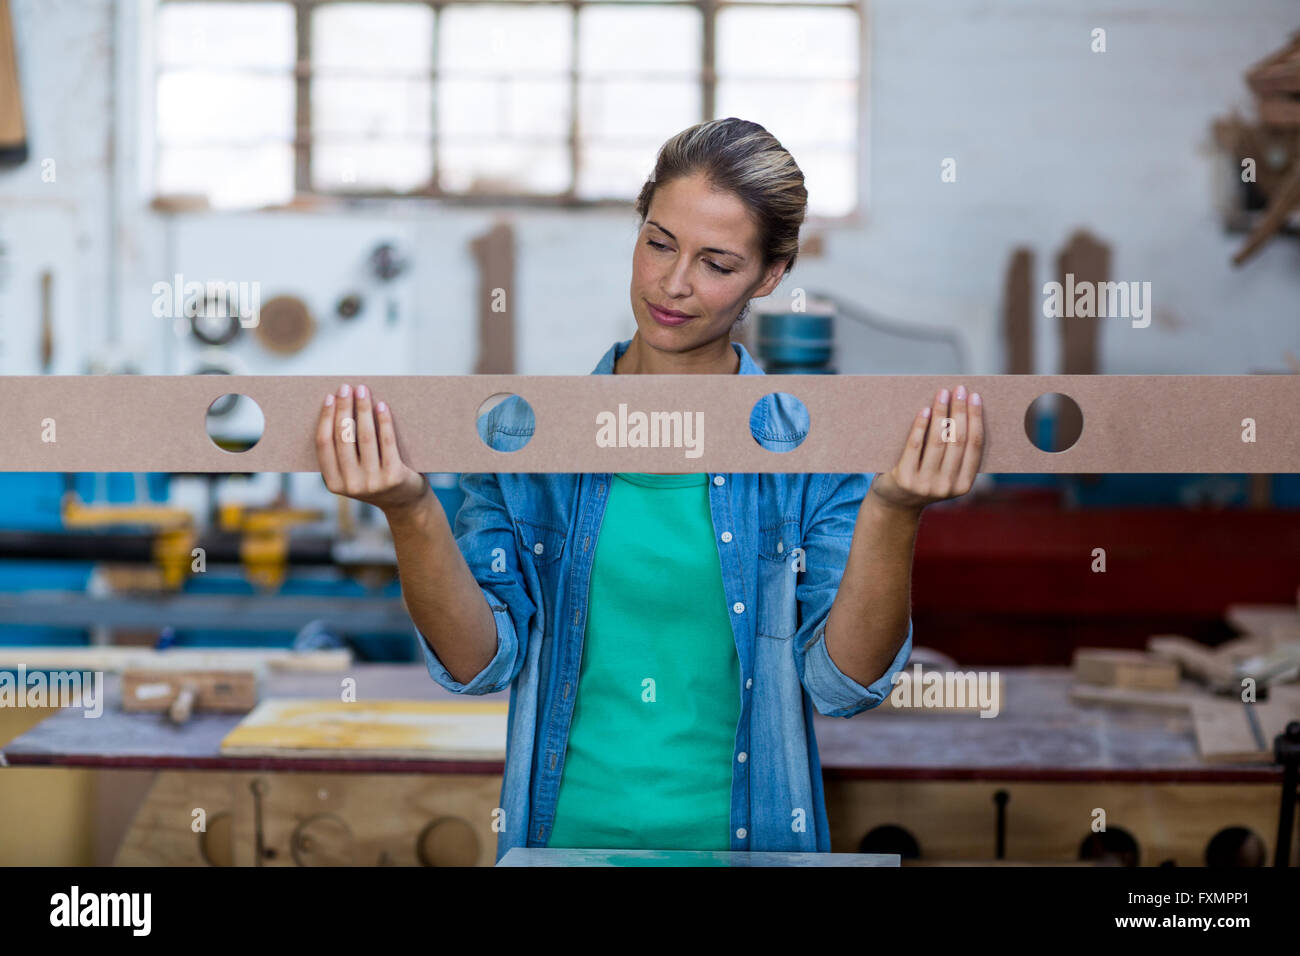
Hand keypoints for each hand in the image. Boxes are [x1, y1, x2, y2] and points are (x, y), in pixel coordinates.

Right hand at [315, 383, 429, 514]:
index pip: (323, 444)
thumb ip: (343, 452)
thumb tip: (336, 408)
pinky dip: (384, 421)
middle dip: (344, 408)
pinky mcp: (394, 476)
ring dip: (363, 409)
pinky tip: (382, 406)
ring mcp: (373, 482)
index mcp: (334, 483)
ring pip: (365, 437)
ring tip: (363, 391)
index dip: (325, 418)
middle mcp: (351, 484)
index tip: (328, 397)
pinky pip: (387, 442)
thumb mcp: (354, 473)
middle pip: (343, 437)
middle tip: (346, 388)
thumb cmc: (377, 479)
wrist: (407, 503)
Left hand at [869, 385, 984, 513]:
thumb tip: (965, 411)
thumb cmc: (923, 481)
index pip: (975, 446)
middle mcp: (947, 486)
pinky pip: (915, 445)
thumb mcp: (946, 476)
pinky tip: (924, 409)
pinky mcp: (904, 478)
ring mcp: (925, 483)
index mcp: (964, 484)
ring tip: (942, 394)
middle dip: (960, 411)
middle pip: (958, 440)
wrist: (894, 504)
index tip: (975, 397)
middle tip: (960, 389)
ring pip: (938, 441)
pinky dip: (921, 425)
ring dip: (942, 413)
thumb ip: (956, 455)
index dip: (976, 419)